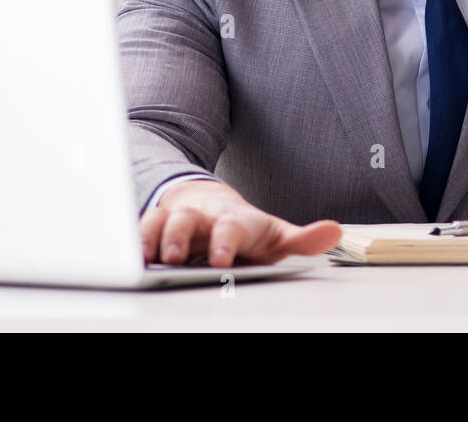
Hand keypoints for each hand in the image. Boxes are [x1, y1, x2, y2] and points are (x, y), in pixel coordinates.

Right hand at [140, 179, 342, 267]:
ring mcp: (177, 220)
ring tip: (150, 258)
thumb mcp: (275, 237)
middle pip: (187, 220)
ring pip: (160, 221)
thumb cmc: (245, 230)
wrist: (212, 205)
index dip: (224, 242)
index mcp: (233, 220)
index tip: (221, 261)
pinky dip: (135, 241)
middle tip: (174, 258)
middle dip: (178, 237)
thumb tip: (335, 232)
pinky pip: (141, 229)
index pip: (229, 228)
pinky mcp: (156, 227)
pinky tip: (131, 256)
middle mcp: (203, 217)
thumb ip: (302, 240)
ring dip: (153, 238)